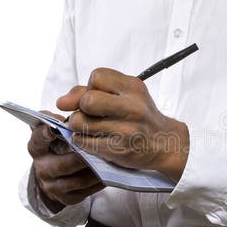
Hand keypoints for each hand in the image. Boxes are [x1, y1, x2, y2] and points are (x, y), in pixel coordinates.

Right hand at [27, 110, 104, 210]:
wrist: (57, 176)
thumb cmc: (61, 145)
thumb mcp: (58, 131)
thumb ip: (65, 117)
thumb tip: (76, 105)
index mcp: (37, 148)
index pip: (37, 141)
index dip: (43, 135)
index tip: (52, 128)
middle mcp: (42, 167)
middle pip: (62, 164)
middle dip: (80, 156)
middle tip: (95, 146)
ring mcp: (54, 185)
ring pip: (78, 179)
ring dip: (94, 169)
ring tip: (109, 159)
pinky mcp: (68, 198)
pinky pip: (87, 190)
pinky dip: (100, 180)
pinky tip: (111, 171)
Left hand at [56, 68, 189, 182]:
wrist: (165, 143)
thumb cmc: (140, 116)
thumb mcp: (125, 95)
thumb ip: (91, 91)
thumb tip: (61, 102)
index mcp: (133, 87)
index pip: (97, 77)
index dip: (90, 87)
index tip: (96, 97)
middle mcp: (132, 107)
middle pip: (88, 100)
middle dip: (81, 108)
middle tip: (89, 114)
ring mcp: (126, 129)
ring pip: (80, 122)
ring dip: (78, 126)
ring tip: (89, 128)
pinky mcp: (118, 149)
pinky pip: (83, 142)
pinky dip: (82, 140)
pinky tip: (93, 140)